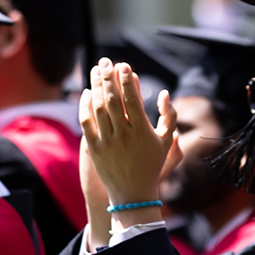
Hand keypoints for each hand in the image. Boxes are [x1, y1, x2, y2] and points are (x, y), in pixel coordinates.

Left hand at [77, 60, 180, 209]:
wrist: (132, 192)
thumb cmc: (152, 164)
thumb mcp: (166, 140)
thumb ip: (169, 116)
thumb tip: (164, 93)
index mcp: (142, 131)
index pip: (132, 100)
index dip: (127, 81)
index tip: (124, 66)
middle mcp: (123, 135)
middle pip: (112, 99)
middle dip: (108, 77)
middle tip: (106, 62)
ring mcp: (107, 142)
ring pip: (98, 108)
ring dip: (96, 87)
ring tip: (96, 71)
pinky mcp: (94, 148)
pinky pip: (86, 122)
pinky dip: (85, 106)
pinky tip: (86, 92)